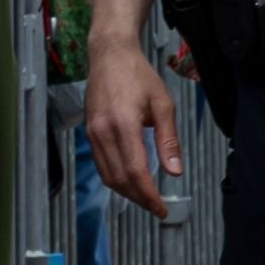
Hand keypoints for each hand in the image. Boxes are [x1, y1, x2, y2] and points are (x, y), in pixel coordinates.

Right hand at [88, 38, 181, 209]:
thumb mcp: (163, 104)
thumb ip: (169, 139)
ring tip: (146, 197)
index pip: (135, 172)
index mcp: (123, 124)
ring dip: (126, 192)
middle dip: (139, 198)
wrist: (110, 55)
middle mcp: (103, 133)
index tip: (162, 208)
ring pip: (107, 176)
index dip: (148, 195)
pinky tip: (130, 180)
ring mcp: (92, 134)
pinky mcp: (89, 133)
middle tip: (157, 207)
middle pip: (119, 179)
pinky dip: (115, 178)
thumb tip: (175, 171)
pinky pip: (101, 164)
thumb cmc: (139, 75)